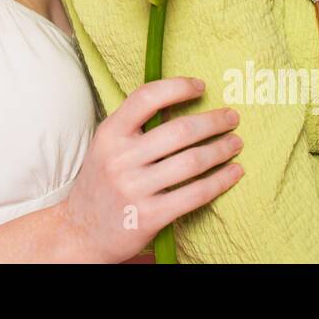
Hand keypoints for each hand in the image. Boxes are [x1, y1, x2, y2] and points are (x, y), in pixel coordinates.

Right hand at [61, 76, 243, 263]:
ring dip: (221, 150)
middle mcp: (120, 159)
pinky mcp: (150, 216)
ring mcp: (135, 189)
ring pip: (192, 162)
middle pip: (179, 131)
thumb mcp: (106, 146)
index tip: (200, 86)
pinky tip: (234, 173)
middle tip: (232, 118)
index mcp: (109, 134)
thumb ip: (135, 126)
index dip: (177, 88)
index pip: (146, 98)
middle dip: (213, 121)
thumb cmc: (102, 181)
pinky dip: (220, 181)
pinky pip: (195, 194)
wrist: (82, 231)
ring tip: (235, 143)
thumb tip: (180, 102)